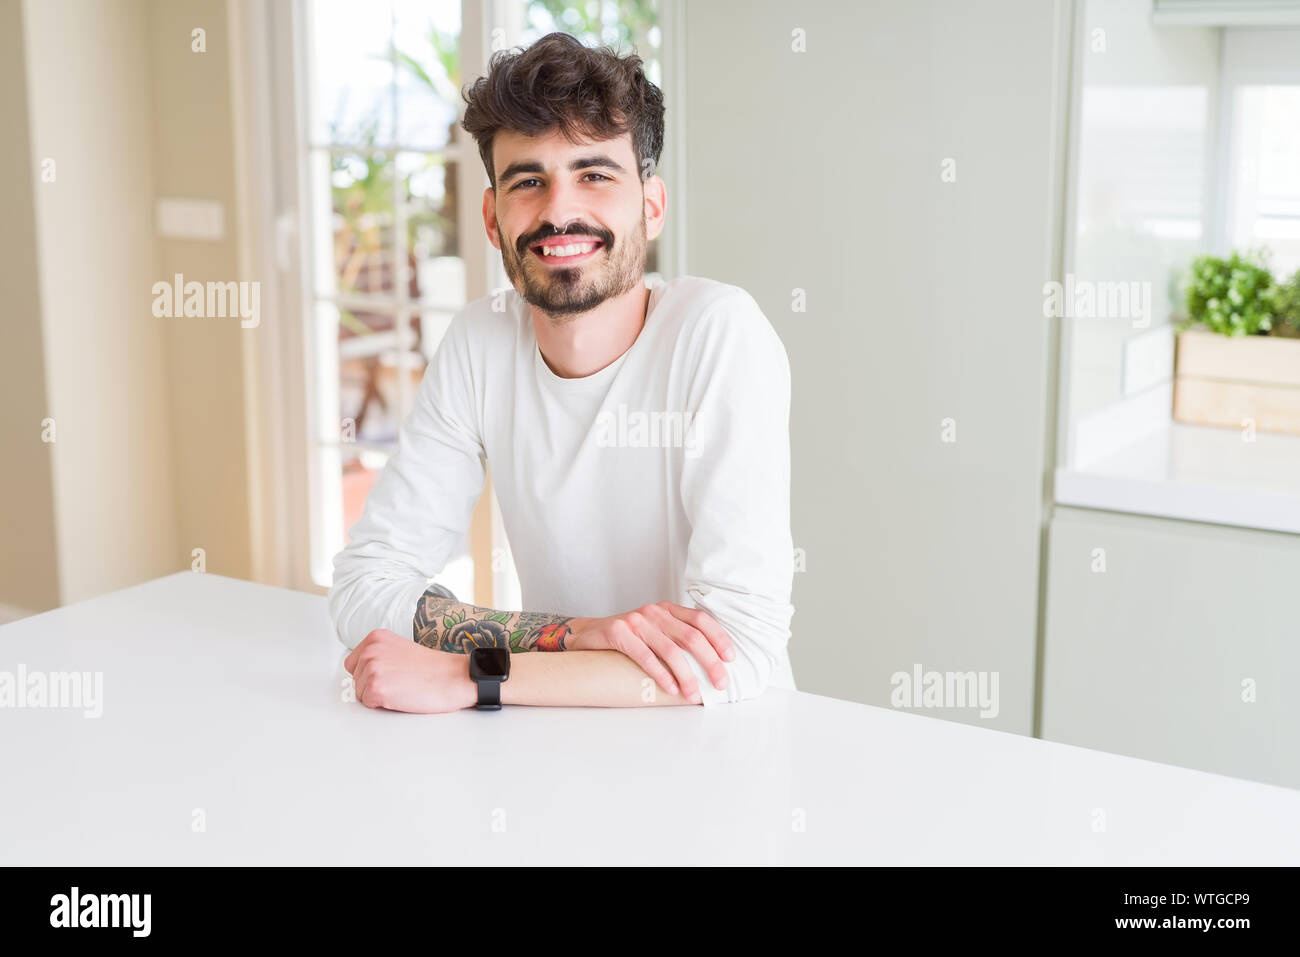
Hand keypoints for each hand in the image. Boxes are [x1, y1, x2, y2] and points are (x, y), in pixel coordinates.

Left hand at [343, 629, 476, 713]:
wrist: (452, 677)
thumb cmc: (433, 668)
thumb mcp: (400, 649)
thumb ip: (379, 655)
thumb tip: (364, 672)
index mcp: (375, 638)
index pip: (353, 663)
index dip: (368, 673)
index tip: (386, 675)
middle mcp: (370, 650)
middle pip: (355, 679)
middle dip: (373, 685)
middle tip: (398, 682)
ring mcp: (372, 668)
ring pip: (359, 693)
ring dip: (378, 696)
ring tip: (401, 687)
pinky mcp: (375, 688)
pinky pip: (368, 704)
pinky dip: (383, 705)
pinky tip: (401, 695)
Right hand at [567, 602, 734, 701]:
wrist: (587, 634)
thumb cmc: (627, 638)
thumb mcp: (655, 631)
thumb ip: (676, 637)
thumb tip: (710, 664)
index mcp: (667, 609)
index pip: (701, 619)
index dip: (719, 638)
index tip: (730, 659)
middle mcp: (654, 612)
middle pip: (691, 637)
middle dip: (710, 663)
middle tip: (719, 683)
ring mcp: (636, 621)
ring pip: (671, 650)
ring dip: (686, 676)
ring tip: (693, 694)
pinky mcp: (618, 632)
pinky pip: (646, 656)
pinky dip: (661, 675)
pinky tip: (671, 688)